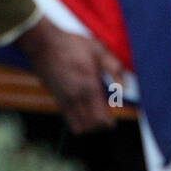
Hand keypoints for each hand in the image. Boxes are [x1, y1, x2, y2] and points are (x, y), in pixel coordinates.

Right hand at [16, 16, 121, 133]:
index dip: (108, 124)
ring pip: (78, 126)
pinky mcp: (56, 98)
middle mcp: (77, 97)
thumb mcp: (98, 50)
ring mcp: (65, 99)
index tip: (112, 121)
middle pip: (90, 126)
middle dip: (99, 126)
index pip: (100, 118)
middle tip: (104, 119)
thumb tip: (126, 87)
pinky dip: (75, 120)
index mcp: (90, 86)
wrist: (44, 44)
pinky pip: (67, 118)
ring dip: (87, 126)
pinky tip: (80, 110)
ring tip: (93, 117)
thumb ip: (114, 68)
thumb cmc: (72, 45)